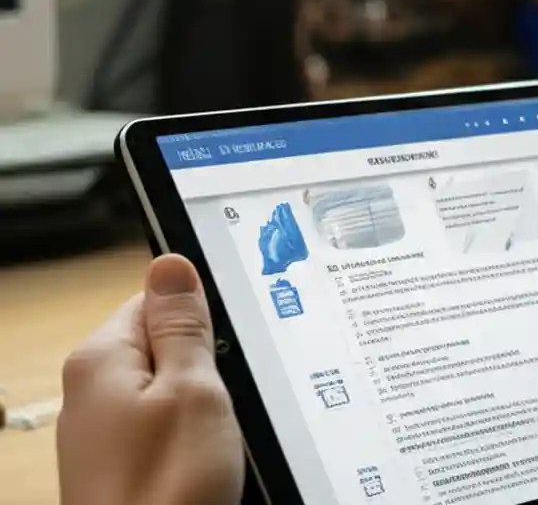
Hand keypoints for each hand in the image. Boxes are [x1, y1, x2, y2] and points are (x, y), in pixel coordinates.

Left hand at [58, 255, 244, 504]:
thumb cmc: (168, 487)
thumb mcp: (195, 391)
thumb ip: (184, 326)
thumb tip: (170, 264)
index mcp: (101, 360)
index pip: (155, 300)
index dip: (204, 317)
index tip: (236, 344)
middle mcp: (92, 392)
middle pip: (165, 347)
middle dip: (209, 365)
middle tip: (235, 395)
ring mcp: (106, 433)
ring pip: (173, 391)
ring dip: (208, 407)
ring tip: (225, 434)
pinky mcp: (124, 467)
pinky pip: (168, 428)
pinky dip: (197, 438)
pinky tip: (214, 461)